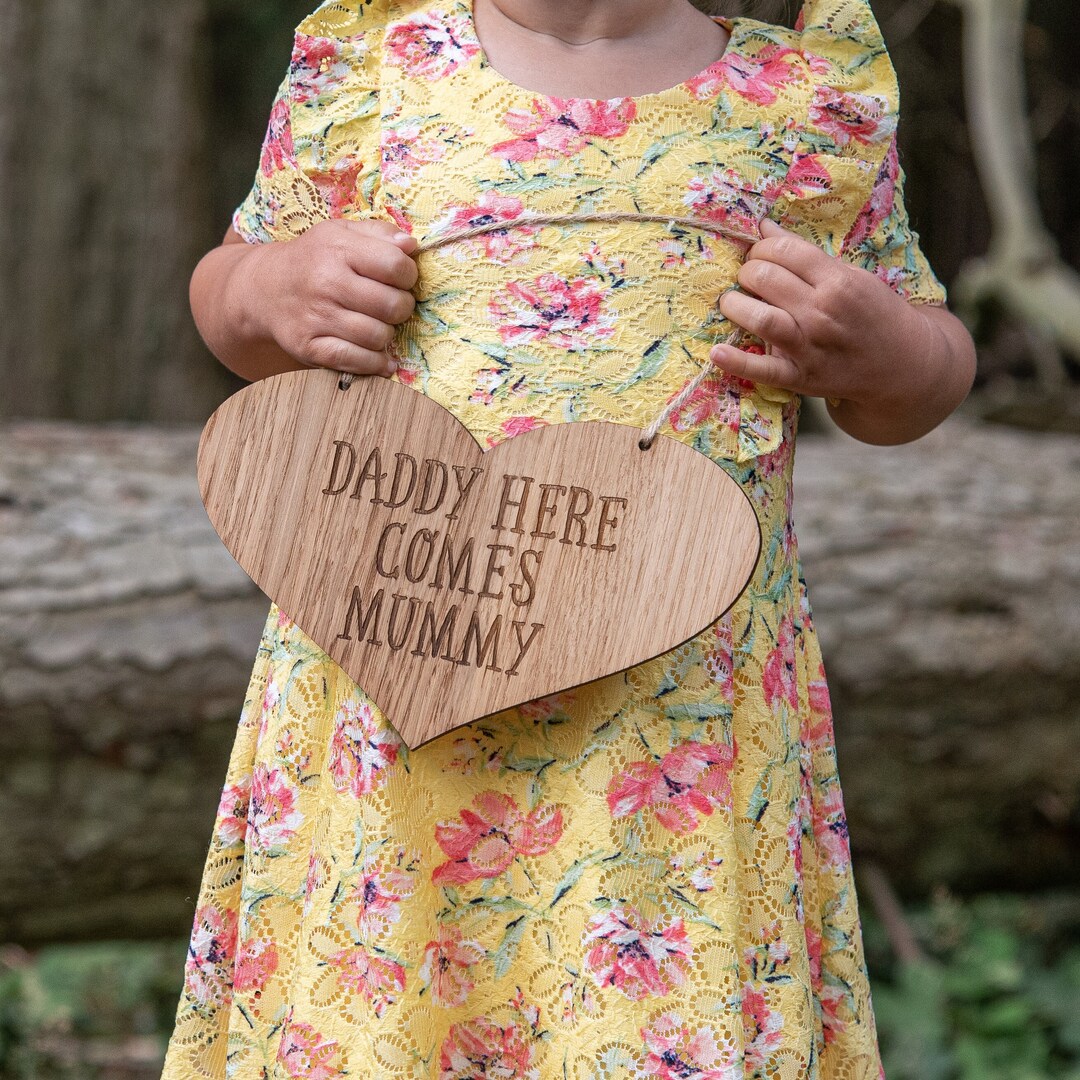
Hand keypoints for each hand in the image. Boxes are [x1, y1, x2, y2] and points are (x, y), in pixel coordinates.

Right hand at [244, 218, 418, 376]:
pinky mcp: (309, 346)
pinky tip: (381, 358)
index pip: (395, 266)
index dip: (409, 276)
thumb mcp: (341, 233)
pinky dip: (375, 363)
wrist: (264, 288)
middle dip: (402, 308)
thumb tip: (411, 245)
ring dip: (387, 334)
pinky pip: (356, 360)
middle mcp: (326, 282)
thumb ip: (380, 234)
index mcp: (338, 249)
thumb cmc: (314, 259)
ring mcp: (316, 317)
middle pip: (391, 305)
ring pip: (377, 336)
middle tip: (393, 306)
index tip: (402, 280)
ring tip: (379, 325)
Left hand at [712, 218, 932, 408]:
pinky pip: (762, 369)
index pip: (782, 250)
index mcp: (836, 281)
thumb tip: (763, 227)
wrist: (903, 363)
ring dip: (735, 304)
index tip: (759, 254)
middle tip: (748, 278)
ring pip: (759, 317)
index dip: (761, 248)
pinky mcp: (800, 377)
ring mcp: (809, 346)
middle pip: (765, 278)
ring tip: (732, 302)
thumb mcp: (850, 276)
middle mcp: (821, 311)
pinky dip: (736, 361)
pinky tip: (717, 351)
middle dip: (747, 272)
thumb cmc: (873, 313)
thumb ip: (805, 255)